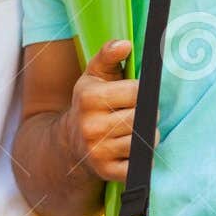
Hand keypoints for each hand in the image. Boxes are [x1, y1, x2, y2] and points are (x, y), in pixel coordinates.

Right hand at [58, 40, 137, 181]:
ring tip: (136, 131)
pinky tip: (132, 151)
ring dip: (147, 137)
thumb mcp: (94, 75)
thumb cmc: (89, 104)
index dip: (141, 92)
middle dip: (147, 115)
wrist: (68, 142)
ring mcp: (98, 150)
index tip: (134, 94)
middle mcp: (91, 125)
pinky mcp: (106, 171)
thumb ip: (109, 56)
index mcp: (89, 98)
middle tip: (139, 114)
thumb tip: (125, 44)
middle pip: (141, 118)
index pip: (136, 92)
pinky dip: (142, 160)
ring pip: (143, 142)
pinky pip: (139, 166)